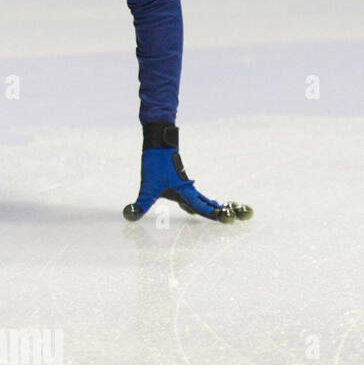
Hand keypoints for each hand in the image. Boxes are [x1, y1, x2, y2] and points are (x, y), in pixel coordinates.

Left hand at [123, 123, 252, 222]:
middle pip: (206, 204)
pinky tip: (191, 208)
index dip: (214, 215)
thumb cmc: (155, 164)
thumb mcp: (146, 188)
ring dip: (210, 207)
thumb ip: (140, 204)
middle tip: (234, 219)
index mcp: (185, 192)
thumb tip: (129, 215)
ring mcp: (184, 185)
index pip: (202, 208)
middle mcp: (188, 189)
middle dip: (218, 212)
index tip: (228, 220)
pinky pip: (192, 196)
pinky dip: (198, 202)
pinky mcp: (178, 180)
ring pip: (201, 199)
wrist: (160, 144)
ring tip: (220, 213)